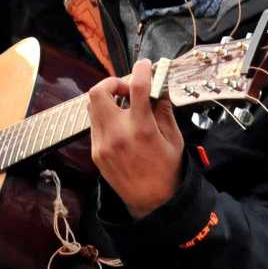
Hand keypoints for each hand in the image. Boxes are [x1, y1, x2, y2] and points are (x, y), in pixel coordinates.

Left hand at [87, 59, 184, 218]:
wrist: (152, 203)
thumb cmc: (168, 170)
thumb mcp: (174, 138)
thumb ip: (163, 110)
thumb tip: (158, 89)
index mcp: (141, 129)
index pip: (137, 88)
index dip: (141, 70)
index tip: (145, 65)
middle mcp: (117, 134)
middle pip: (99, 92)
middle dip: (113, 83)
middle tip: (128, 90)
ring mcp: (102, 144)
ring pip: (93, 107)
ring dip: (108, 99)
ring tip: (126, 107)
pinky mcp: (96, 153)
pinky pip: (96, 124)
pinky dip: (107, 117)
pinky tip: (122, 125)